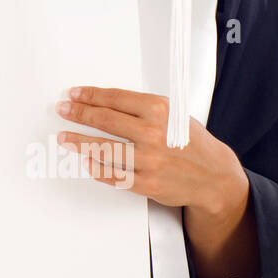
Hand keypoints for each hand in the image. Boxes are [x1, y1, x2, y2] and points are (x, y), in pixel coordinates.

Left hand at [54, 86, 245, 214]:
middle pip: (105, 120)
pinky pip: (114, 175)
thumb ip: (145, 108)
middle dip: (79, 113)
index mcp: (161, 111)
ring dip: (79, 141)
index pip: (115, 98)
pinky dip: (97, 168)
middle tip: (63, 110)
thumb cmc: (191, 143)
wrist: (214, 177)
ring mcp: (150, 160)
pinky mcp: (148, 183)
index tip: (74, 94)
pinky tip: (86, 160)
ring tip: (64, 137)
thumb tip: (107, 101)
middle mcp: (154, 133)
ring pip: (104, 148)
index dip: (90, 95)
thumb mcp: (175, 115)